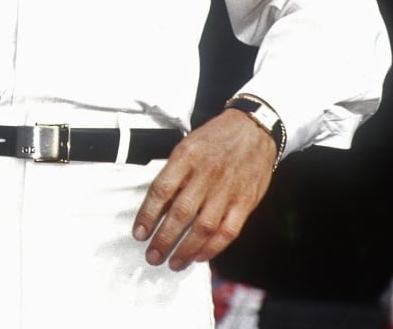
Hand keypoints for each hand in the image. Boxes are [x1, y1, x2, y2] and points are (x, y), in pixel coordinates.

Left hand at [132, 110, 276, 270]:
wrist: (253, 129)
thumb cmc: (215, 138)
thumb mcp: (188, 145)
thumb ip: (174, 172)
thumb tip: (157, 205)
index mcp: (187, 156)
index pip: (161, 189)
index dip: (148, 214)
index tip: (139, 232)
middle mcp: (206, 174)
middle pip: (180, 213)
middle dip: (163, 239)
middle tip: (152, 256)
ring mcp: (227, 189)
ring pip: (203, 227)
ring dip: (186, 250)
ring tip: (174, 263)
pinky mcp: (245, 202)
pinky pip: (227, 231)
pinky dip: (213, 248)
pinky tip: (200, 257)